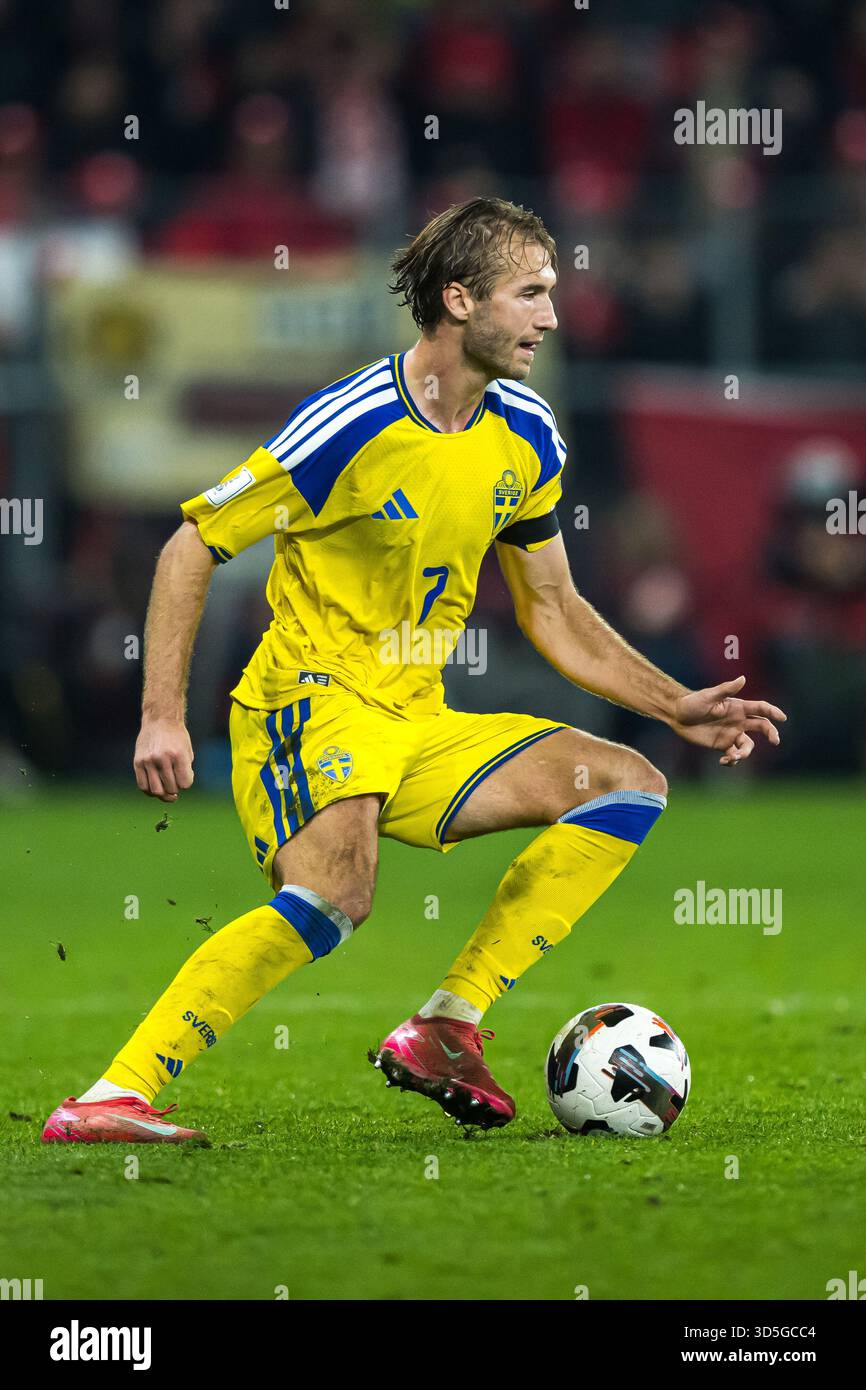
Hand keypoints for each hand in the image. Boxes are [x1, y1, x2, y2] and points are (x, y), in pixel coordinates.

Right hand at [134, 719, 194, 800]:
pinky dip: (150, 791)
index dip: (186, 783)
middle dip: (175, 789)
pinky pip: (142, 786)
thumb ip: (184, 772)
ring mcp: (148, 761)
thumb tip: (174, 794)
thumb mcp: (187, 752)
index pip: (185, 784)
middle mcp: (162, 758)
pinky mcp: (137, 762)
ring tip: (166, 788)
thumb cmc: (177, 737)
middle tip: (175, 781)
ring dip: (163, 793)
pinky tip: (155, 786)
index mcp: (178, 755)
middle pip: (171, 788)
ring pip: (156, 791)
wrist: (160, 719)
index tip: (185, 775)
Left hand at [670, 675, 786, 765]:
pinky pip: (733, 755)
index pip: (760, 708)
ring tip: (732, 756)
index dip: (773, 712)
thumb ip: (726, 689)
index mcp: (738, 707)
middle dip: (771, 733)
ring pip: (747, 745)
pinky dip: (732, 761)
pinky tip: (724, 762)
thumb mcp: (709, 696)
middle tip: (775, 740)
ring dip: (744, 753)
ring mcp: (731, 734)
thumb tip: (743, 678)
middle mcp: (738, 721)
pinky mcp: (722, 745)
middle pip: (762, 727)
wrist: (677, 716)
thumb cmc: (693, 702)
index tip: (782, 718)